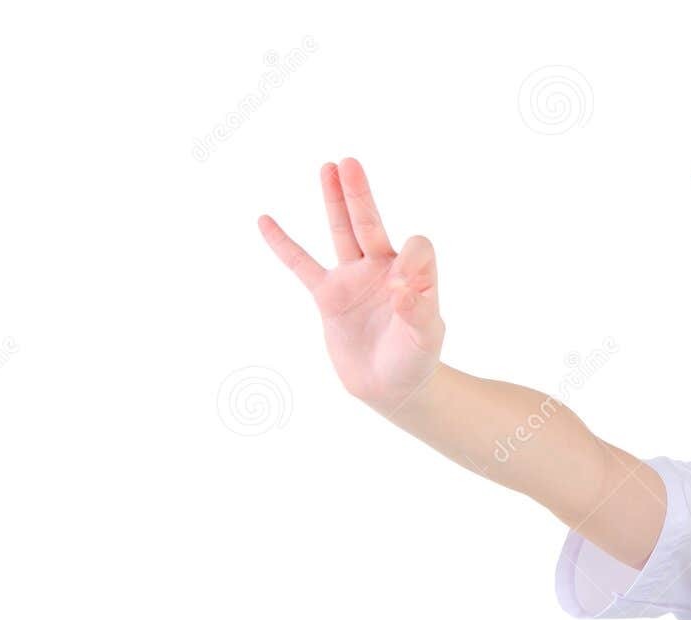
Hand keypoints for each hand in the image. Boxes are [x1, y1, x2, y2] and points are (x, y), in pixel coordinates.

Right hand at [258, 158, 444, 413]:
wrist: (390, 387)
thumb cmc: (415, 361)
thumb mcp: (425, 339)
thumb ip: (419, 311)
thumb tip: (401, 287)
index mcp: (415, 277)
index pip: (416, 249)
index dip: (410, 261)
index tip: (400, 290)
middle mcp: (383, 270)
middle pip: (371, 224)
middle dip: (360, 195)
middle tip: (349, 162)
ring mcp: (354, 279)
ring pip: (342, 233)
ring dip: (335, 202)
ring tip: (329, 167)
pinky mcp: (328, 297)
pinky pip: (302, 265)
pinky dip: (283, 245)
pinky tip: (265, 221)